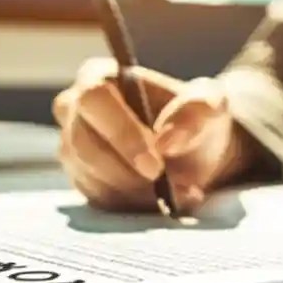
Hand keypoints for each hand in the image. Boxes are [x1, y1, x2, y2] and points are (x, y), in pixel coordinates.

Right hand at [52, 58, 247, 213]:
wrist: (195, 152)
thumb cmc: (196, 119)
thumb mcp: (210, 106)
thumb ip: (195, 113)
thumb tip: (167, 141)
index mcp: (99, 77)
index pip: (94, 98)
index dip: (122, 133)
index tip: (156, 165)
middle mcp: (74, 109)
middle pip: (85, 144)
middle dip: (130, 173)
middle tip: (173, 187)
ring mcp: (72, 146)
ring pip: (91, 177)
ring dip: (138, 193)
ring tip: (179, 192)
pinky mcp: (80, 179)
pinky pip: (97, 198)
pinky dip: (134, 205)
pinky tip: (163, 200)